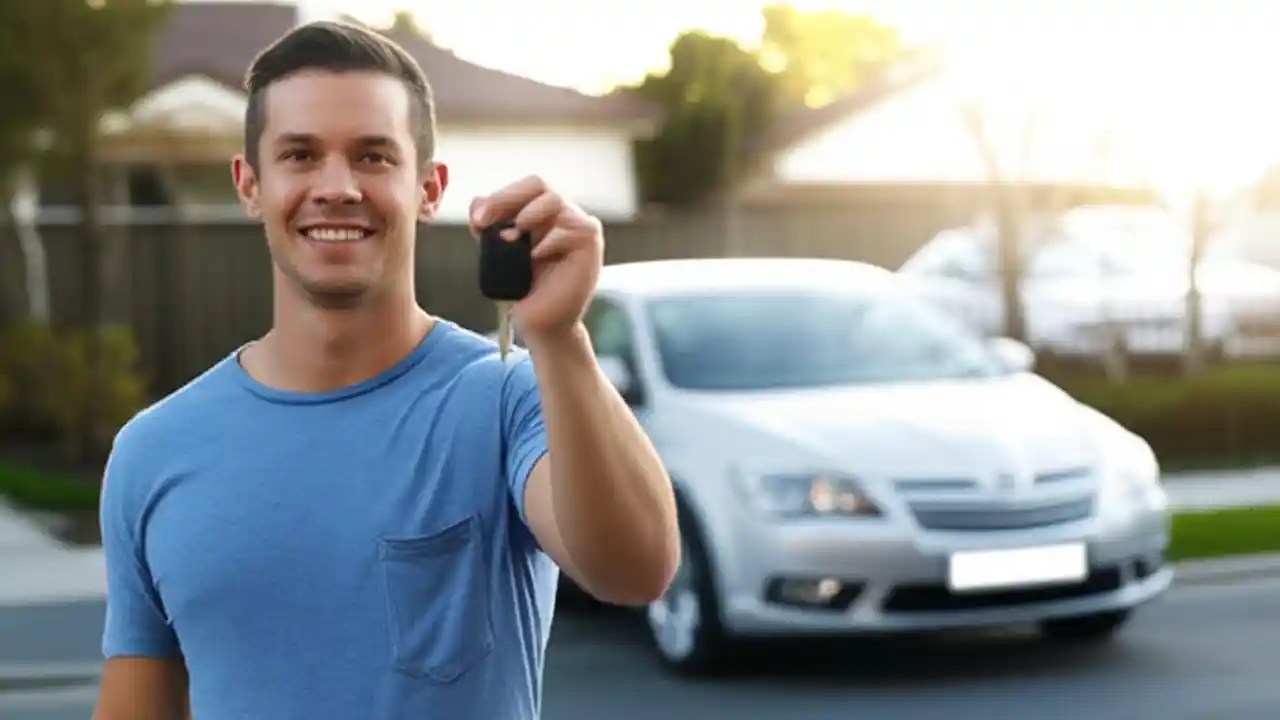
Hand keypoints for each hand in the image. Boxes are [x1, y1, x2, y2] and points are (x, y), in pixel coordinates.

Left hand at [470, 175, 602, 344]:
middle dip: (508, 198)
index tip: (479, 220)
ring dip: (528, 217)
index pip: (527, 186)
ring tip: (512, 241)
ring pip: (555, 201)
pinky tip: (533, 259)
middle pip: (539, 184)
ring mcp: (580, 227)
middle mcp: (564, 214)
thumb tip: (478, 204)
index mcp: (544, 212)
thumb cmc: (522, 286)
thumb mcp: (497, 251)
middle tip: (487, 221)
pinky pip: (569, 229)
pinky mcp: (590, 245)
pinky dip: (545, 242)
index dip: (502, 195)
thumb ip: (488, 224)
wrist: (541, 321)